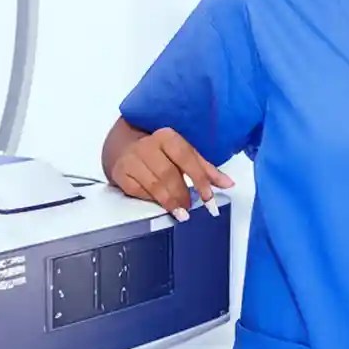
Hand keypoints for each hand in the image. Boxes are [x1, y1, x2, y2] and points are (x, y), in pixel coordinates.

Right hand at [109, 127, 234, 220]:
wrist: (126, 148)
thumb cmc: (161, 152)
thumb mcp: (184, 154)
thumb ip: (206, 169)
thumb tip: (228, 183)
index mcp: (167, 136)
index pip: (186, 158)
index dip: (199, 179)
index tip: (209, 198)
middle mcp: (147, 145)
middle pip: (169, 174)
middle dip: (182, 194)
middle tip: (190, 207)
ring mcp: (132, 159)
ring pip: (154, 185)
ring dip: (169, 202)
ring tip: (180, 211)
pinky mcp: (121, 173)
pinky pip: (138, 192)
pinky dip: (152, 200)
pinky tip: (160, 204)